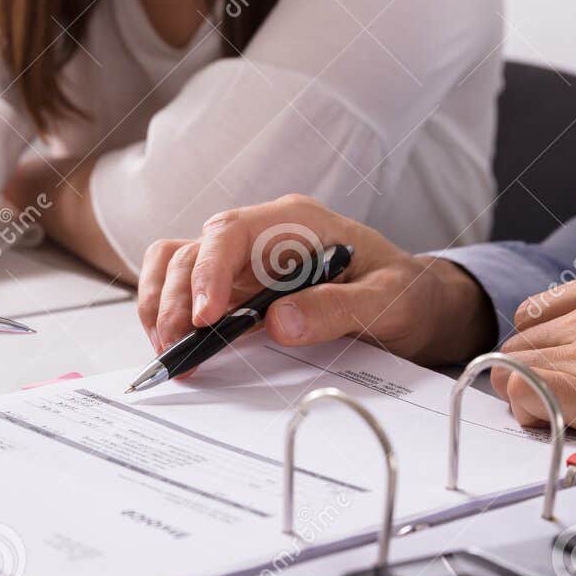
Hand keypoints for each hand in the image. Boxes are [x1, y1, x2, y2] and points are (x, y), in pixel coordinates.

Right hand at [136, 194, 495, 365]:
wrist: (413, 302)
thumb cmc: (404, 292)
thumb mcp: (388, 301)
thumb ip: (338, 308)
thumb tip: (280, 322)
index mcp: (297, 223)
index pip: (233, 232)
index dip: (210, 272)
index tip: (205, 318)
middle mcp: (262, 234)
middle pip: (195, 250)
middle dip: (177, 301)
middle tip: (178, 351)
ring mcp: (244, 261)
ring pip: (177, 264)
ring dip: (162, 305)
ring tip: (169, 351)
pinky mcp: (235, 287)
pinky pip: (184, 286)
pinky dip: (167, 311)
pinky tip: (174, 344)